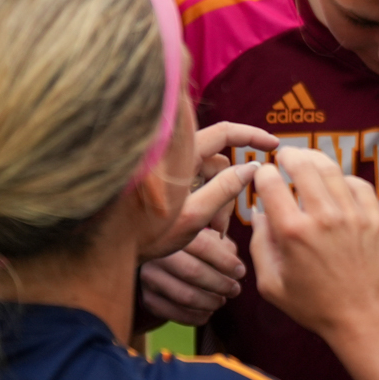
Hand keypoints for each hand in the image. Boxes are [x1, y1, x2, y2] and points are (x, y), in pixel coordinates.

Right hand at [139, 226, 246, 325]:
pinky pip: (175, 313)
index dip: (226, 262)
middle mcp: (158, 255)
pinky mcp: (148, 298)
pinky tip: (207, 312)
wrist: (155, 259)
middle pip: (194, 272)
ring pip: (185, 295)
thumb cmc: (191, 249)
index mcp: (175, 234)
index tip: (241, 272)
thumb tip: (235, 266)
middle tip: (235, 290)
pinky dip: (195, 316)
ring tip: (221, 301)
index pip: (204, 247)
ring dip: (210, 302)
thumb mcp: (205, 238)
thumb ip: (223, 246)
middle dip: (220, 284)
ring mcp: (150, 278)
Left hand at [148, 121, 278, 258]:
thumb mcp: (191, 217)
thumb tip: (253, 169)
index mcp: (181, 158)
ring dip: (215, 199)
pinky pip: (192, 182)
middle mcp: (173, 157)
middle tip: (223, 225)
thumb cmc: (142, 234)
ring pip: (206, 174)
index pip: (224, 132)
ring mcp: (166, 169)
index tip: (273, 146)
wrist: (105, 247)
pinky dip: (201, 200)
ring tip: (210, 233)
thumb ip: (224, 189)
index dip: (252, 135)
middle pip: (217, 161)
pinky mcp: (160, 181)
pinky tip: (197, 228)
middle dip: (229, 189)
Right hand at [250, 148, 378, 345]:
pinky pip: (358, 183)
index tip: (263, 174)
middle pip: (303, 165)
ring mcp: (352, 214)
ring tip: (307, 159)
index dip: (264, 174)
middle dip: (290, 155)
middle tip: (285, 155)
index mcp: (293, 232)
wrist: (367, 316)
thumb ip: (261, 247)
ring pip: (331, 170)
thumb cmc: (316, 306)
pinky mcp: (375, 217)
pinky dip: (344, 178)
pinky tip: (337, 182)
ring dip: (315, 159)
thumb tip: (259, 215)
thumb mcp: (273, 286)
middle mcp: (323, 217)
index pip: (272, 184)